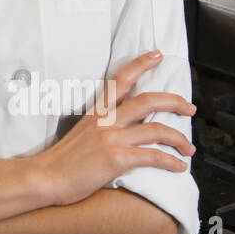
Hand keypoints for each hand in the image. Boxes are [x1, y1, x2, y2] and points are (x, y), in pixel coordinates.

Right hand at [35, 50, 195, 206]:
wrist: (45, 177)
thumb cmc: (61, 162)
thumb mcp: (80, 134)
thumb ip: (101, 128)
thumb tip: (123, 131)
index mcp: (96, 112)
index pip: (121, 80)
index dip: (141, 64)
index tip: (158, 55)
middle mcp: (106, 121)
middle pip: (148, 100)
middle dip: (175, 101)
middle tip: (189, 108)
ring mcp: (112, 138)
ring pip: (157, 129)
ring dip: (180, 139)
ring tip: (189, 148)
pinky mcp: (117, 159)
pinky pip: (154, 156)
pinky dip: (171, 162)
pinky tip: (179, 167)